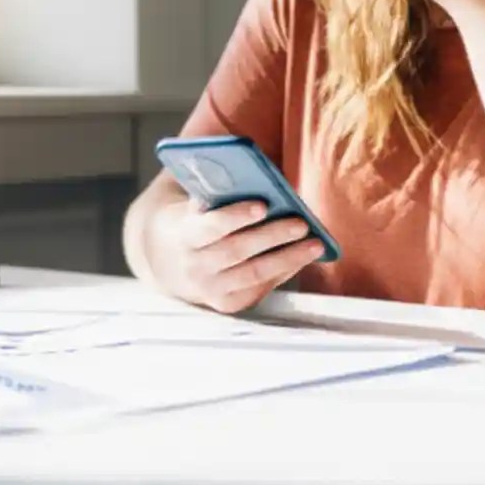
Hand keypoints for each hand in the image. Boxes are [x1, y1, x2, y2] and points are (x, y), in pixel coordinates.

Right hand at [145, 199, 324, 313]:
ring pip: (253, 274)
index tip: (263, 205)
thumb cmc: (195, 220)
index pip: (210, 226)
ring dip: (288, 259)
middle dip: (272, 236)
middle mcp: (195, 266)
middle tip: (301, 223)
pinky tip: (301, 258)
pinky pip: (259, 288)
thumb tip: (262, 181)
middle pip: (237, 251)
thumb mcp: (196, 203)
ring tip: (316, 244)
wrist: (169, 259)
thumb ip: (219, 192)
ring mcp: (210, 289)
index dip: (236, 216)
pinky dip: (283, 272)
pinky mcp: (226, 303)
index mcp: (185, 235)